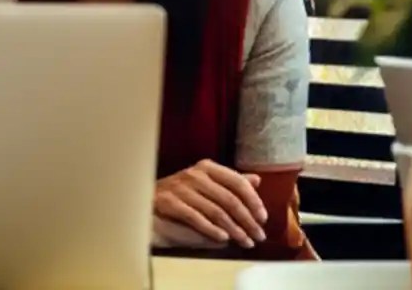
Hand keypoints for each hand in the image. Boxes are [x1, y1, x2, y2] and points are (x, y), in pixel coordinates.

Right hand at [153, 159, 267, 248]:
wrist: (148, 205)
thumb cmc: (182, 197)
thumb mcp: (208, 186)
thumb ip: (231, 183)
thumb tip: (257, 180)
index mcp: (207, 168)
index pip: (237, 182)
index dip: (253, 201)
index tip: (263, 218)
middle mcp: (195, 174)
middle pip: (229, 199)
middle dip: (247, 220)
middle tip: (258, 236)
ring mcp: (181, 187)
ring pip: (215, 211)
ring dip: (234, 230)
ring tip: (245, 242)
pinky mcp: (169, 202)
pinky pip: (196, 218)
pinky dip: (211, 230)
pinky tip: (223, 240)